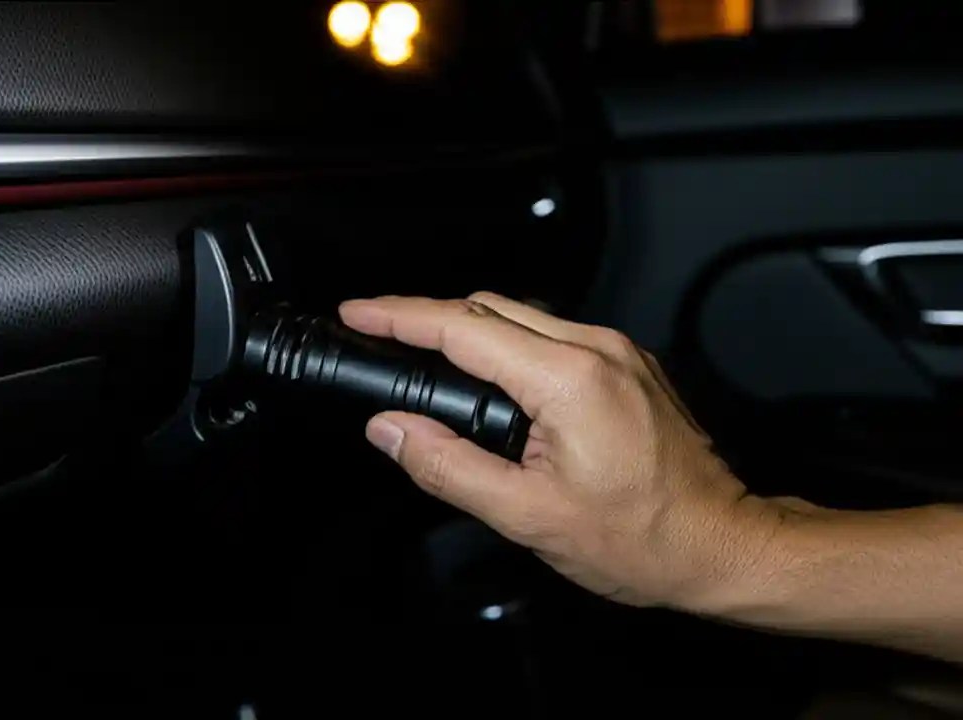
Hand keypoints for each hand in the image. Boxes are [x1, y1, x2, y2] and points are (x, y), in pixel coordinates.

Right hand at [339, 293, 778, 610]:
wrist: (721, 546)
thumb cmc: (643, 540)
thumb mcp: (526, 516)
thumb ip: (447, 466)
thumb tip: (392, 430)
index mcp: (569, 380)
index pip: (464, 327)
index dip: (401, 316)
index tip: (360, 312)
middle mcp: (598, 350)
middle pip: (490, 307)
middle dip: (427, 317)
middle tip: (380, 335)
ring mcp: (618, 354)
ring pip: (522, 318)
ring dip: (468, 331)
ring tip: (425, 359)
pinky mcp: (628, 366)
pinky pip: (552, 337)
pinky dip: (508, 346)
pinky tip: (489, 379)